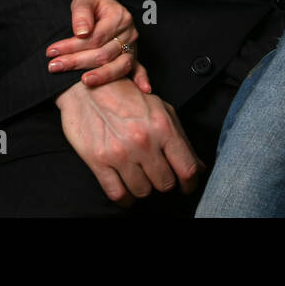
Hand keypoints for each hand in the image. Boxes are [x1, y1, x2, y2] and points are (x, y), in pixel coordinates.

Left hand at [46, 0, 150, 92]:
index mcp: (120, 17)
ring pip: (119, 66)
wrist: (102, 3)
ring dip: (101, 76)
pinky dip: (141, 79)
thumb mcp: (83, 0)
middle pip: (104, 54)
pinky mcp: (133, 56)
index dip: (72, 46)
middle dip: (77, 62)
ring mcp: (133, 46)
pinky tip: (144, 91)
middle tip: (54, 67)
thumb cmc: (92, 3)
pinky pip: (139, 69)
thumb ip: (81, 14)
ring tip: (83, 82)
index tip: (52, 52)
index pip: (95, 38)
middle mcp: (130, 32)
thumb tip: (81, 32)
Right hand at [55, 78, 201, 204]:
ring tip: (140, 176)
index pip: (187, 169)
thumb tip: (198, 167)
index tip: (186, 186)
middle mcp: (143, 141)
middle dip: (164, 182)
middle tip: (158, 175)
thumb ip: (181, 138)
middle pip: (165, 184)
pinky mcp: (99, 160)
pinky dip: (125, 198)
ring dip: (144, 188)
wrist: (85, 87)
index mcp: (162, 126)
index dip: (190, 184)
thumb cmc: (126, 97)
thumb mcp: (160, 109)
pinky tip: (126, 189)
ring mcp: (120, 152)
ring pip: (143, 192)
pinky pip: (118, 194)